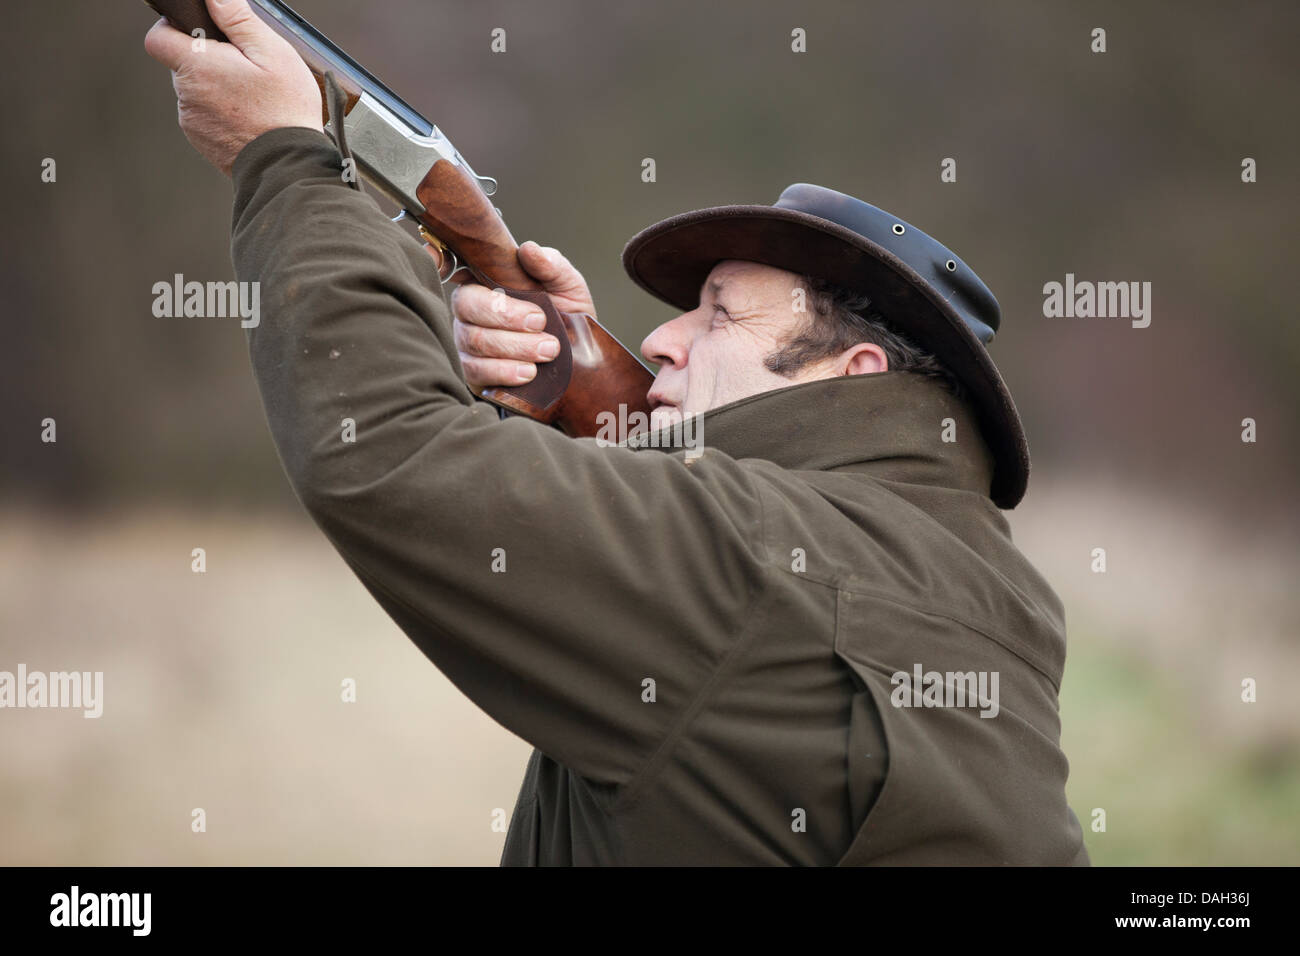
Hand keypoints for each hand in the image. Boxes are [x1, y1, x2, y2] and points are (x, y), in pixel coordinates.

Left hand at [144, 0, 323, 175]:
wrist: (288, 166)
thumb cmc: (284, 113)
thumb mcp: (272, 53)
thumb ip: (238, 20)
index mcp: (198, 66)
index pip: (158, 37)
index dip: (174, 29)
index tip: (199, 33)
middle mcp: (187, 94)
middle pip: (182, 65)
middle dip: (207, 62)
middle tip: (243, 70)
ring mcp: (192, 121)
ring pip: (195, 92)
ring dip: (216, 89)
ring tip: (251, 99)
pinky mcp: (202, 141)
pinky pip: (205, 117)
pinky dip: (222, 114)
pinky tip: (248, 118)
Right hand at [443, 241, 595, 387]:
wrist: (577, 361)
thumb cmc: (565, 317)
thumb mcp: (568, 286)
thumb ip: (552, 266)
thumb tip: (529, 250)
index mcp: (487, 281)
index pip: (460, 268)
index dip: (448, 264)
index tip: (467, 273)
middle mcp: (470, 311)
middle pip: (467, 306)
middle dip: (506, 315)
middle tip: (542, 322)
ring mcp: (468, 342)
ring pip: (475, 340)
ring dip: (515, 346)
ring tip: (548, 350)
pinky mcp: (474, 373)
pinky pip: (476, 371)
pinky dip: (504, 372)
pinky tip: (529, 372)